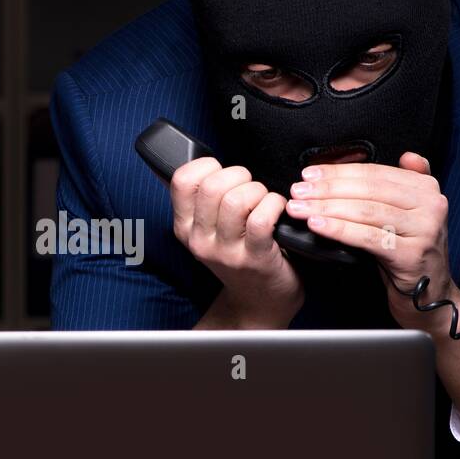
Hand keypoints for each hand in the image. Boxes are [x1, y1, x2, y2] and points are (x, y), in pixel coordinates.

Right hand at [168, 156, 303, 327]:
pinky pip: (262, 218)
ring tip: (263, 201)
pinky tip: (277, 210)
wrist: (258, 301)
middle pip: (211, 186)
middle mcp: (200, 239)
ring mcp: (226, 251)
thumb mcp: (209, 229)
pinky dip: (275, 204)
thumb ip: (200, 199)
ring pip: (236, 199)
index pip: (181, 180)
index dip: (206, 166)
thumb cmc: (239, 256)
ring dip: (258, 191)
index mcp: (184, 226)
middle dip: (238, 176)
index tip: (221, 174)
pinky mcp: (254, 258)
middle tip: (249, 187)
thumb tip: (192, 157)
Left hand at [284, 152, 455, 330]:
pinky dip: (339, 229)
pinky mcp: (412, 254)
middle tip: (298, 191)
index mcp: (426, 189)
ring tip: (300, 208)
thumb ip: (406, 185)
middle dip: (328, 189)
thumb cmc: (410, 255)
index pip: (375, 173)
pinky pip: (367, 237)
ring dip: (327, 207)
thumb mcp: (410, 215)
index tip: (310, 174)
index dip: (339, 172)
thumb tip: (405, 155)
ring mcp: (424, 229)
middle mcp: (431, 205)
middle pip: (369, 190)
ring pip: (366, 211)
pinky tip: (317, 225)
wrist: (431, 297)